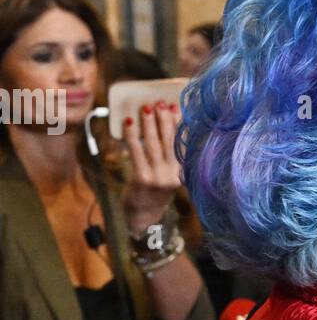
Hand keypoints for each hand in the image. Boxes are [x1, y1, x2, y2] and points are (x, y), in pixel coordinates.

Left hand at [122, 101, 181, 235]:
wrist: (144, 216)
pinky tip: (129, 122)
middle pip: (170, 140)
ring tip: (145, 108)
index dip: (180, 123)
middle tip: (160, 102)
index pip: (184, 142)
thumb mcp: (168, 174)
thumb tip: (161, 124)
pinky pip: (137, 151)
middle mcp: (174, 174)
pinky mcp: (143, 178)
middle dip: (165, 119)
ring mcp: (159, 177)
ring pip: (154, 144)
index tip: (176, 107)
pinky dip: (133, 135)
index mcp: (183, 171)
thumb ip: (169, 155)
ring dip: (149, 123)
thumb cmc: (154, 190)